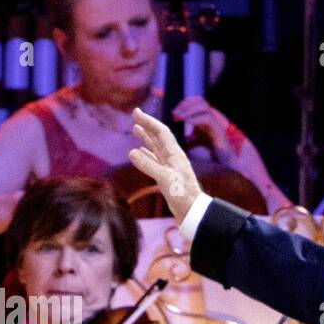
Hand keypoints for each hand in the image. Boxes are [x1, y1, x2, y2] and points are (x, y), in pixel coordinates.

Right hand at [129, 106, 203, 220]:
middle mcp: (172, 157)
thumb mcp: (164, 179)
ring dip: (146, 138)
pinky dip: (146, 154)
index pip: (160, 132)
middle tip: (135, 115)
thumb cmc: (182, 194)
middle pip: (158, 137)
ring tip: (136, 129)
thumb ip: (148, 165)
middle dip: (147, 125)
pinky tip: (139, 152)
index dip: (149, 121)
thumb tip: (131, 152)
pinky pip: (154, 160)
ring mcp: (169, 166)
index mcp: (174, 154)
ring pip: (155, 147)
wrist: (192, 211)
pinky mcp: (166, 176)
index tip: (136, 112)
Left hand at [172, 96, 266, 174]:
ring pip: (203, 106)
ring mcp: (216, 121)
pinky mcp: (219, 129)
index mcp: (204, 119)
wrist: (227, 164)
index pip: (194, 102)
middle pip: (198, 101)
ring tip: (179, 118)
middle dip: (185, 105)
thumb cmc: (210, 156)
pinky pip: (207, 118)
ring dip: (188, 110)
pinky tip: (187, 126)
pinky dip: (195, 120)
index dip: (183, 104)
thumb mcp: (192, 146)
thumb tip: (172, 136)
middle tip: (175, 115)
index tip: (173, 114)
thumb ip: (184, 139)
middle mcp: (211, 117)